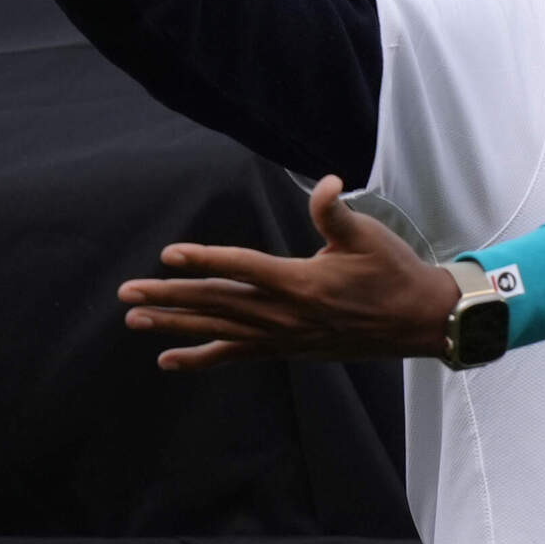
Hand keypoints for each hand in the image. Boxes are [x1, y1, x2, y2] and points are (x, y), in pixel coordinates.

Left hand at [119, 176, 458, 369]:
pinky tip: (169, 360)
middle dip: (169, 296)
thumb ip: (336, 213)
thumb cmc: (392, 272)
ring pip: (218, 329)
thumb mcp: (367, 236)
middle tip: (128, 292)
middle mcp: (285, 314)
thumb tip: (328, 183)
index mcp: (301, 283)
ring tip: (135, 319)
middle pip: (217, 302)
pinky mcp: (286, 349)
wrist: (416, 321)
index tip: (168, 254)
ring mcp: (283, 336)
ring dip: (175, 324)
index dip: (204, 260)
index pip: (242, 268)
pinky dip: (201, 357)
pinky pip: (235, 355)